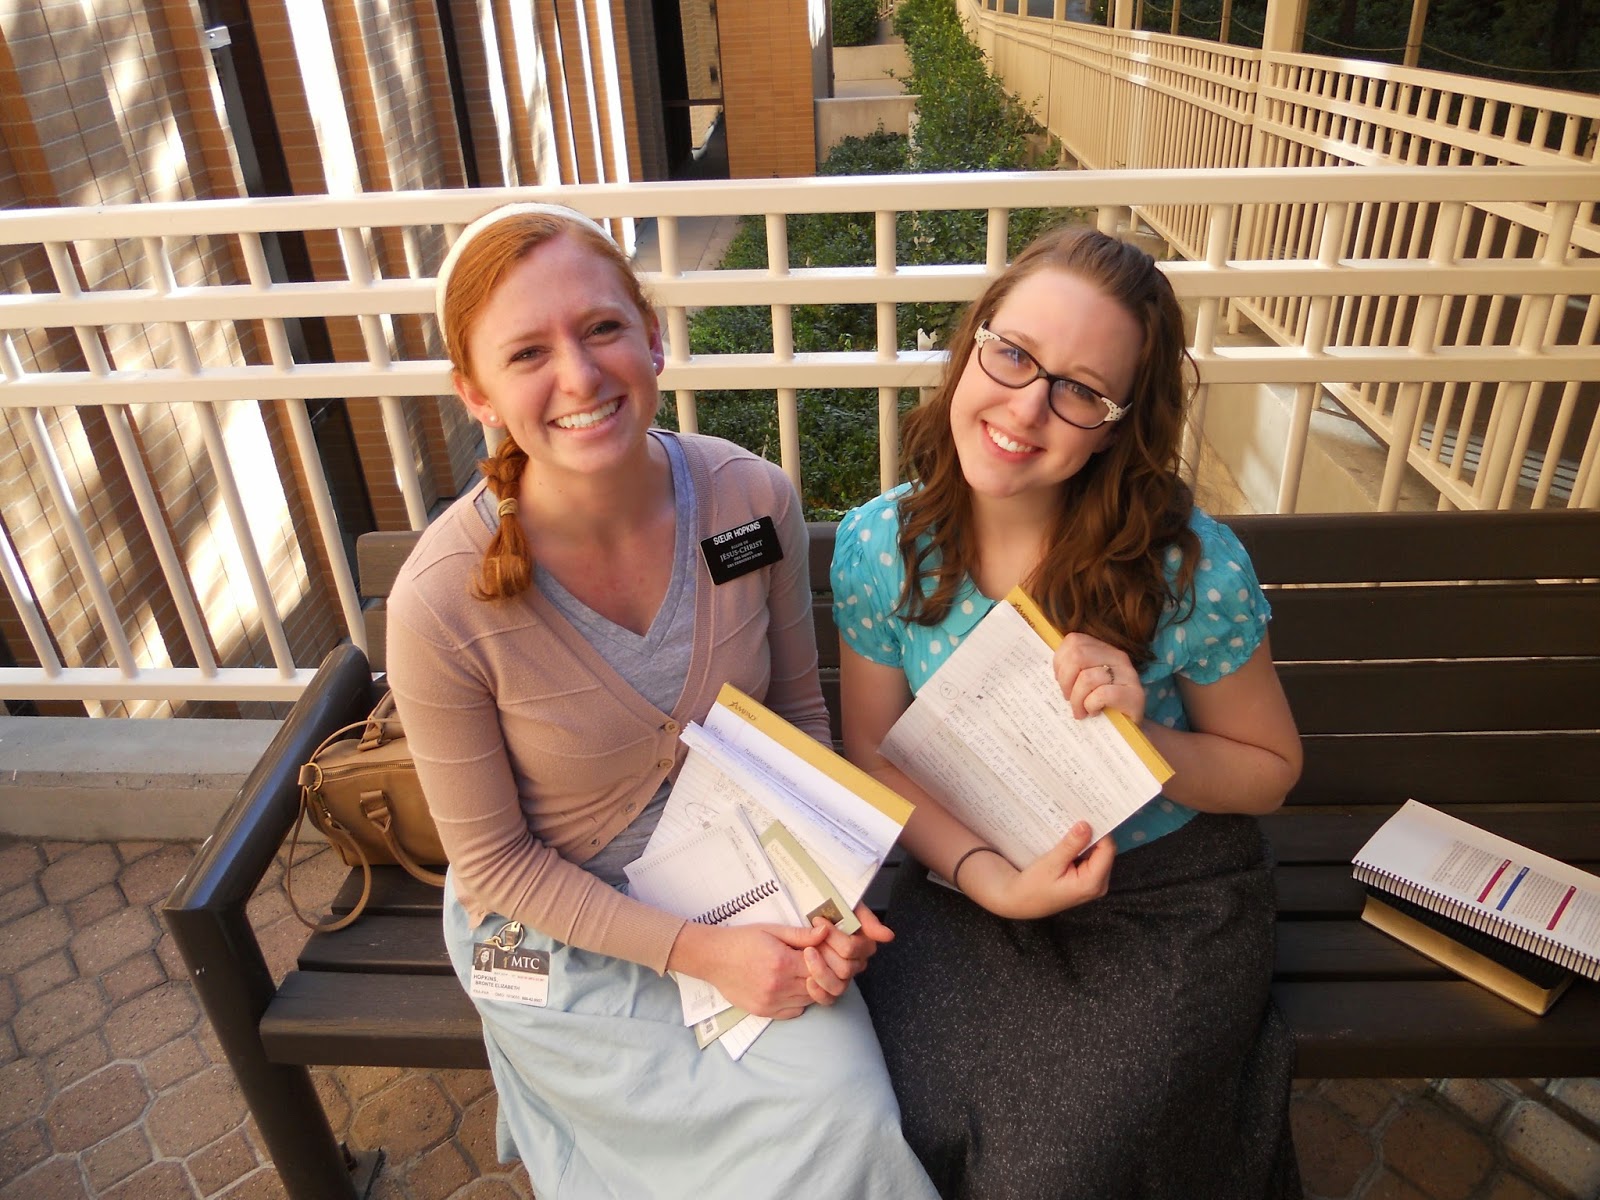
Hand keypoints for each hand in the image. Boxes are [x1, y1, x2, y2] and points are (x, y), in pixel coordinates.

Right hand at [667, 920, 830, 1019]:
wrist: (712, 958)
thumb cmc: (741, 940)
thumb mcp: (772, 930)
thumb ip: (801, 935)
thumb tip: (825, 932)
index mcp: (782, 963)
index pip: (820, 967)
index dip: (825, 959)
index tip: (820, 951)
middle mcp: (778, 986)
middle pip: (817, 986)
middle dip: (822, 974)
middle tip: (814, 963)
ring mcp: (771, 1002)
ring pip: (808, 1000)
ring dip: (812, 988)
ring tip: (803, 973)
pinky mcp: (764, 1012)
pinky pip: (794, 1012)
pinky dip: (799, 1001)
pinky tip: (793, 987)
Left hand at [801, 904, 894, 1003]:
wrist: (807, 907)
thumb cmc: (827, 905)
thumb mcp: (848, 904)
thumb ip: (868, 920)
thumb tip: (888, 936)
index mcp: (864, 944)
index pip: (851, 949)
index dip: (834, 937)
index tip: (817, 920)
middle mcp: (857, 962)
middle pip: (845, 968)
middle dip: (824, 953)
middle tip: (809, 938)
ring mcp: (844, 976)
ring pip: (839, 986)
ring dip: (820, 971)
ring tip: (806, 954)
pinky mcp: (829, 987)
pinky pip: (829, 999)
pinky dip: (819, 993)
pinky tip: (809, 981)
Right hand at [962, 820, 1114, 920]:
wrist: (1020, 902)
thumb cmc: (1033, 887)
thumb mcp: (1051, 863)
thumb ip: (1071, 845)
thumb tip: (1086, 825)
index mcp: (1092, 883)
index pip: (1107, 849)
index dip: (1100, 830)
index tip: (1088, 814)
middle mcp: (1098, 885)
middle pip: (1104, 851)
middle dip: (1093, 834)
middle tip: (1079, 816)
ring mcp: (1093, 883)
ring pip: (1097, 853)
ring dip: (1086, 840)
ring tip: (1071, 826)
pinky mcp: (1086, 880)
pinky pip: (1090, 859)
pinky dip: (1081, 848)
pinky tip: (1069, 839)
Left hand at [1053, 633, 1144, 723]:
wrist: (1130, 728)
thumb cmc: (1102, 705)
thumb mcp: (1085, 683)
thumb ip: (1072, 671)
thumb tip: (1055, 672)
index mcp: (1104, 650)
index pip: (1074, 641)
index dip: (1060, 662)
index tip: (1061, 681)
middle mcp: (1117, 657)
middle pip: (1077, 656)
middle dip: (1066, 681)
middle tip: (1068, 699)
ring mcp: (1128, 675)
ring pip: (1087, 677)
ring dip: (1077, 699)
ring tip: (1080, 711)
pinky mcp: (1134, 694)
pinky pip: (1102, 694)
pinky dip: (1091, 705)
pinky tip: (1094, 712)